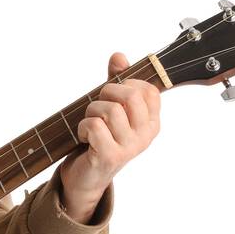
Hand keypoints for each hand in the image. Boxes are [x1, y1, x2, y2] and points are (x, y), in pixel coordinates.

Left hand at [59, 52, 160, 221]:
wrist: (85, 177)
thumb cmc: (99, 139)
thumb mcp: (110, 107)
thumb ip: (116, 81)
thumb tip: (119, 56)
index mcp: (151, 123)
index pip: (147, 89)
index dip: (126, 83)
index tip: (113, 94)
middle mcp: (145, 135)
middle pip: (131, 95)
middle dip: (106, 92)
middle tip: (96, 106)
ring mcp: (130, 147)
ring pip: (110, 109)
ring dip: (91, 112)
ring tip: (90, 124)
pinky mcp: (111, 156)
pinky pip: (95, 126)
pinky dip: (83, 127)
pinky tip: (85, 138)